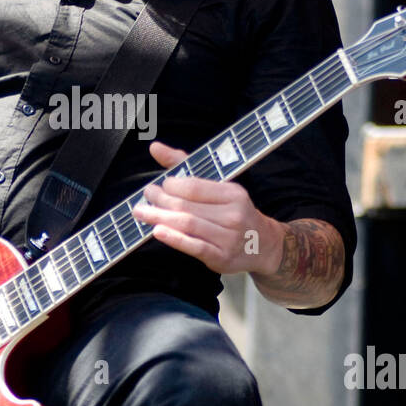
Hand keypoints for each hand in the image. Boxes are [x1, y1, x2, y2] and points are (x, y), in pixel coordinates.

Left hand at [131, 140, 283, 276]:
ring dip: (159, 218)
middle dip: (160, 200)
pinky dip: (174, 239)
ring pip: (188, 225)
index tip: (159, 185)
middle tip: (144, 198)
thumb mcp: (219, 188)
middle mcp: (233, 214)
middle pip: (187, 206)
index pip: (194, 186)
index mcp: (233, 193)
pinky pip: (194, 247)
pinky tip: (157, 232)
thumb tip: (155, 147)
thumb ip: (185, 166)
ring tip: (142, 213)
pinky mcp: (222, 258)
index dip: (171, 185)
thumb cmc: (234, 213)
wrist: (263, 246)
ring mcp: (229, 238)